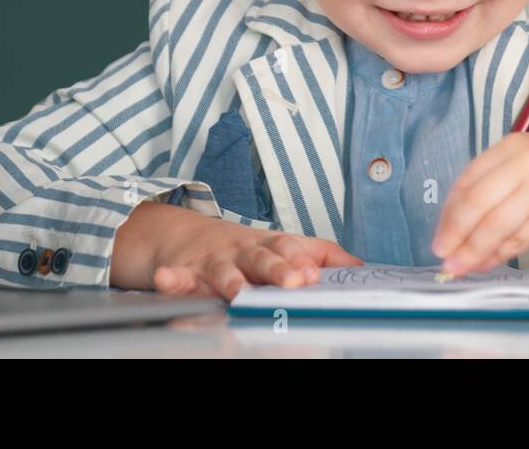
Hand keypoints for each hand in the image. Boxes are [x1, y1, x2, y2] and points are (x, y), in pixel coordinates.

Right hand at [110, 200, 362, 298]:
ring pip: (223, 271)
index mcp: (271, 245)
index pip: (290, 247)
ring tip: (239, 292)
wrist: (189, 236)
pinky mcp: (186, 274)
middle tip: (292, 281)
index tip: (314, 274)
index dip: (301, 259)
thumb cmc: (248, 248)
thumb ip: (322, 254)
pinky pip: (177, 279)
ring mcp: (214, 262)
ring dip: (231, 280)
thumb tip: (361, 268)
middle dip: (277, 269)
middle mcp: (244, 251)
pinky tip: (167, 280)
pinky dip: (172, 280)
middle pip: (262, 258)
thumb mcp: (284, 245)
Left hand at [430, 131, 528, 276]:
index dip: (449, 212)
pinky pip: (516, 239)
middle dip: (455, 232)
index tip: (439, 236)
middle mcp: (525, 162)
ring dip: (473, 250)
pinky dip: (497, 255)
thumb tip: (454, 230)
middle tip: (442, 255)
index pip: (468, 180)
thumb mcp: (525, 172)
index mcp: (512, 147)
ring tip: (458, 267)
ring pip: (494, 223)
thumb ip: (493, 191)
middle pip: (477, 201)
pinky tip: (486, 263)